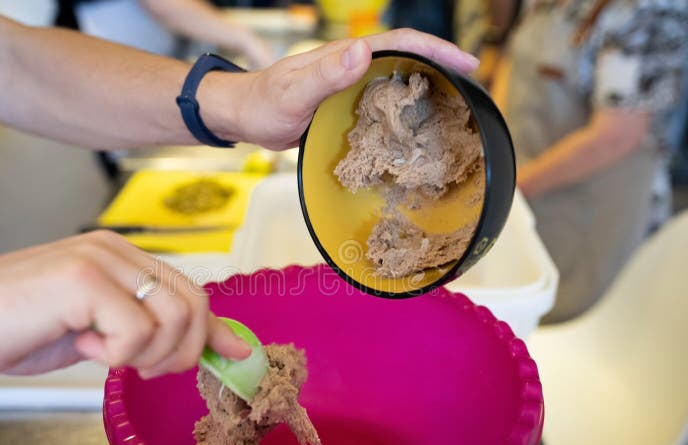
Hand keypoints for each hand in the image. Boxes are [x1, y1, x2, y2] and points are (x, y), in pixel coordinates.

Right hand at [0, 231, 250, 395]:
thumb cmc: (13, 327)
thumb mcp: (94, 330)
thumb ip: (145, 330)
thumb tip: (204, 346)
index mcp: (120, 256)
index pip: (189, 288)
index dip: (215, 327)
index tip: (236, 353)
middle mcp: (116, 249)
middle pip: (194, 302)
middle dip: (182, 350)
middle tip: (142, 367)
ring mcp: (100, 259)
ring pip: (172, 318)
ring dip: (144, 355)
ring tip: (100, 352)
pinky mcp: (83, 278)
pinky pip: (135, 332)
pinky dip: (113, 356)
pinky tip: (78, 343)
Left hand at [225, 29, 479, 150]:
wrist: (243, 115)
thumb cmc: (263, 104)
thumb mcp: (293, 92)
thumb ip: (325, 74)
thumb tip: (362, 51)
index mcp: (346, 56)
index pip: (402, 43)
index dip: (437, 51)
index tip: (467, 65)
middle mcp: (352, 66)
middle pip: (407, 60)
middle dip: (442, 69)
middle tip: (471, 92)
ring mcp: (350, 85)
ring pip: (397, 82)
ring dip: (425, 91)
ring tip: (454, 111)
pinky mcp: (345, 104)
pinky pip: (381, 103)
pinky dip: (401, 112)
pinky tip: (413, 131)